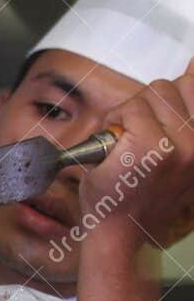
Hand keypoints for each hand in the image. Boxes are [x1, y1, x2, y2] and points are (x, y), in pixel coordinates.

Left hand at [81, 57, 193, 249]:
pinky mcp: (151, 146)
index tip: (158, 112)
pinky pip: (129, 109)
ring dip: (129, 113)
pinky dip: (114, 122)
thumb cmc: (135, 197)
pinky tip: (113, 149)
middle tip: (133, 136)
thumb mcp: (173, 157)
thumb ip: (181, 117)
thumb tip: (193, 66)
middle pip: (169, 86)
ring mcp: (178, 145)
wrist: (117, 234)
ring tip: (123, 144)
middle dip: (145, 104)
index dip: (176, 89)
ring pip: (149, 94)